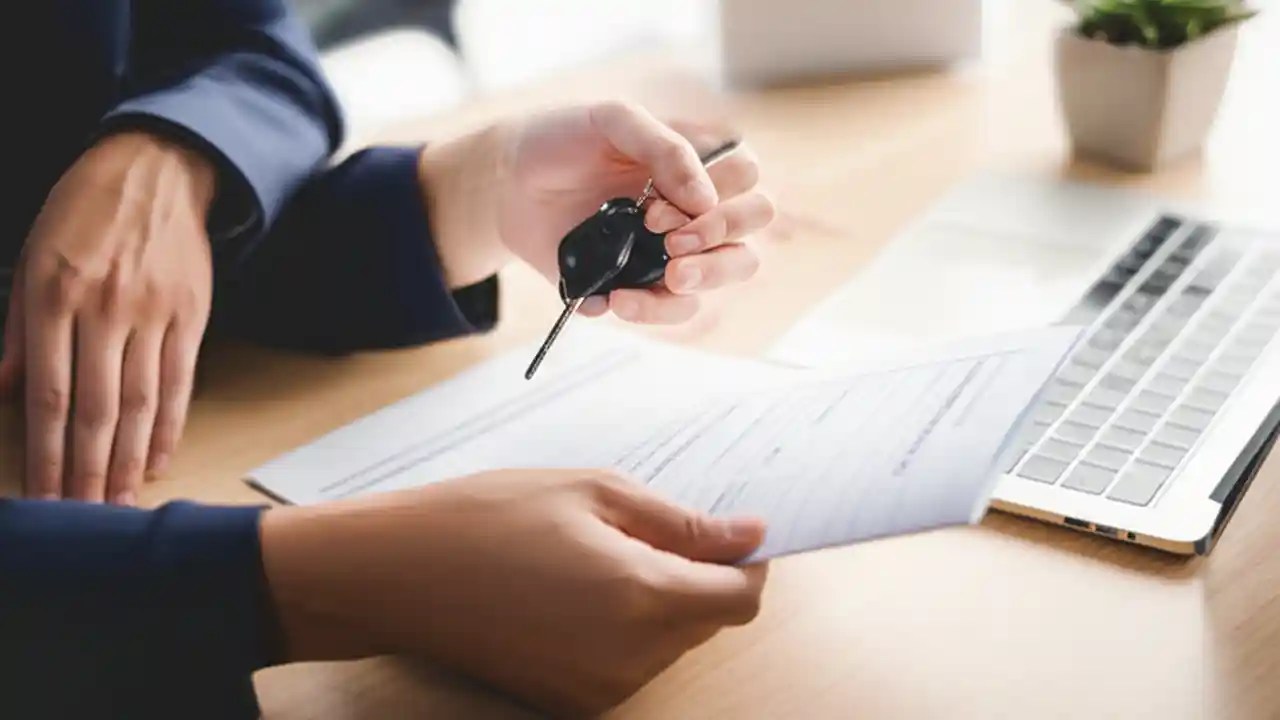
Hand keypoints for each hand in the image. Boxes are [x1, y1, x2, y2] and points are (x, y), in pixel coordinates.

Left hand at [0, 131, 215, 503]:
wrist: (158, 171)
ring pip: (139, 402)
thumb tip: (3, 386)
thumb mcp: (33, 257)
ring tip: (118, 501)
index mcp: (55, 295)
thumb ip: (17, 326)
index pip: (47, 392)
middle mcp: (105, 309)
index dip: (43, 451)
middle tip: (82, 514)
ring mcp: (153, 313)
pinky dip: (169, 424)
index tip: (40, 492)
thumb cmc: (85, 211)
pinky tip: (157, 457)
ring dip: (126, 459)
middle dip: (85, 469)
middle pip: (94, 408)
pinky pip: (179, 380)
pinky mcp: (191, 314)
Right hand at [261, 469, 768, 715]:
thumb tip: (751, 535)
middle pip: (707, 623)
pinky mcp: (571, 703)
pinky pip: (631, 665)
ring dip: (660, 604)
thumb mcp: (593, 492)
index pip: (740, 599)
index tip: (730, 535)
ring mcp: (599, 688)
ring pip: (671, 645)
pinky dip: (626, 630)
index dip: (747, 565)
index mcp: (640, 594)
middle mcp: (628, 655)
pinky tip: (576, 594)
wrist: (399, 574)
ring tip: (594, 560)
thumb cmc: (490, 516)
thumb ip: (682, 523)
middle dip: (696, 577)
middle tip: (637, 532)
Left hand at [421, 103, 774, 323]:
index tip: (663, 206)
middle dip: (720, 248)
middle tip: (673, 244)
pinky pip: (669, 311)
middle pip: (747, 239)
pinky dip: (648, 309)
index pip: (748, 184)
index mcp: (695, 166)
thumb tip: (705, 198)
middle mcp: (693, 212)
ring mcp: (669, 252)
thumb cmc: (563, 140)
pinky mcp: (639, 285)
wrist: (506, 182)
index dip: (723, 200)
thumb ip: (664, 147)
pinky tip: (613, 298)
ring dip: (700, 283)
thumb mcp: (612, 121)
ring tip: (664, 278)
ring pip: (719, 281)